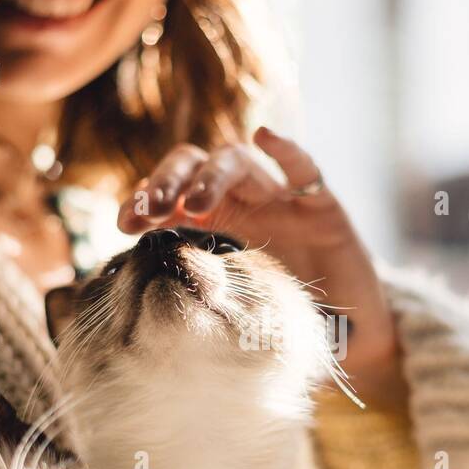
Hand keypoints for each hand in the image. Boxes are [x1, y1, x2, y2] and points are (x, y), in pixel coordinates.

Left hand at [116, 129, 404, 405]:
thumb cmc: (280, 319)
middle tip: (152, 209)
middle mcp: (238, 202)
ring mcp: (277, 198)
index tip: (125, 223)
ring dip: (211, 177)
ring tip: (196, 206)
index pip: (168, 194)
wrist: (343, 333)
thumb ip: (194, 291)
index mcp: (208, 223)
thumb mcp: (228, 308)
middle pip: (194, 165)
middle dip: (168, 181)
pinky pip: (304, 168)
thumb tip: (136, 296)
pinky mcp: (319, 204)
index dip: (144, 199)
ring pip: (237, 161)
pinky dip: (286, 149)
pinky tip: (266, 136)